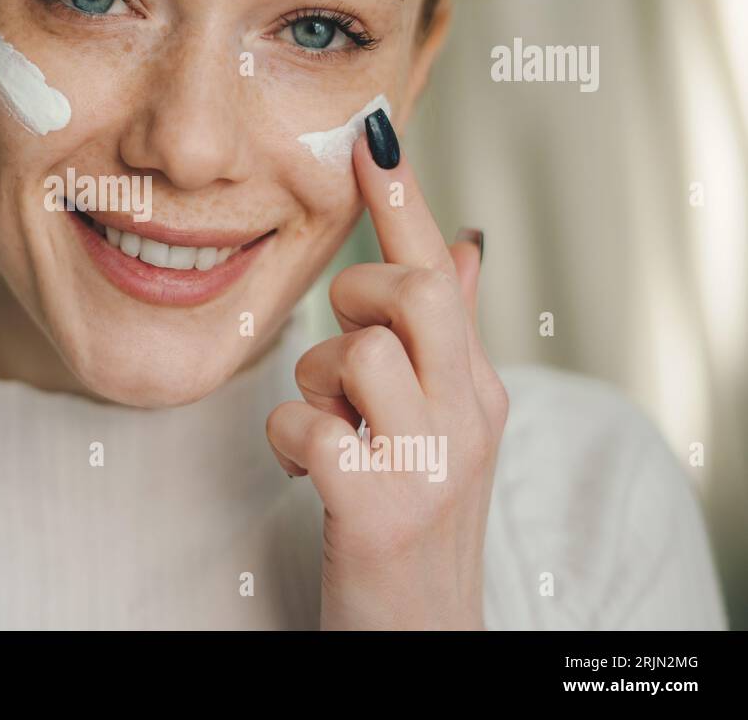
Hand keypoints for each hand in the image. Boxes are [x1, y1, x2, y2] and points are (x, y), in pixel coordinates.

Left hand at [266, 111, 508, 629]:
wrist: (421, 634)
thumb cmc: (415, 518)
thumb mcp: (443, 424)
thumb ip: (445, 338)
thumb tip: (464, 246)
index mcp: (475, 386)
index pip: (438, 271)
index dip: (402, 199)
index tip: (371, 131)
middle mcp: (467, 412)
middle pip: (405, 292)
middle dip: (356, 303)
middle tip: (347, 362)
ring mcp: (430, 460)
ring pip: (350, 353)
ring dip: (317, 388)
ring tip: (335, 435)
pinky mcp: (380, 506)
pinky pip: (306, 426)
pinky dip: (290, 444)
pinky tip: (312, 477)